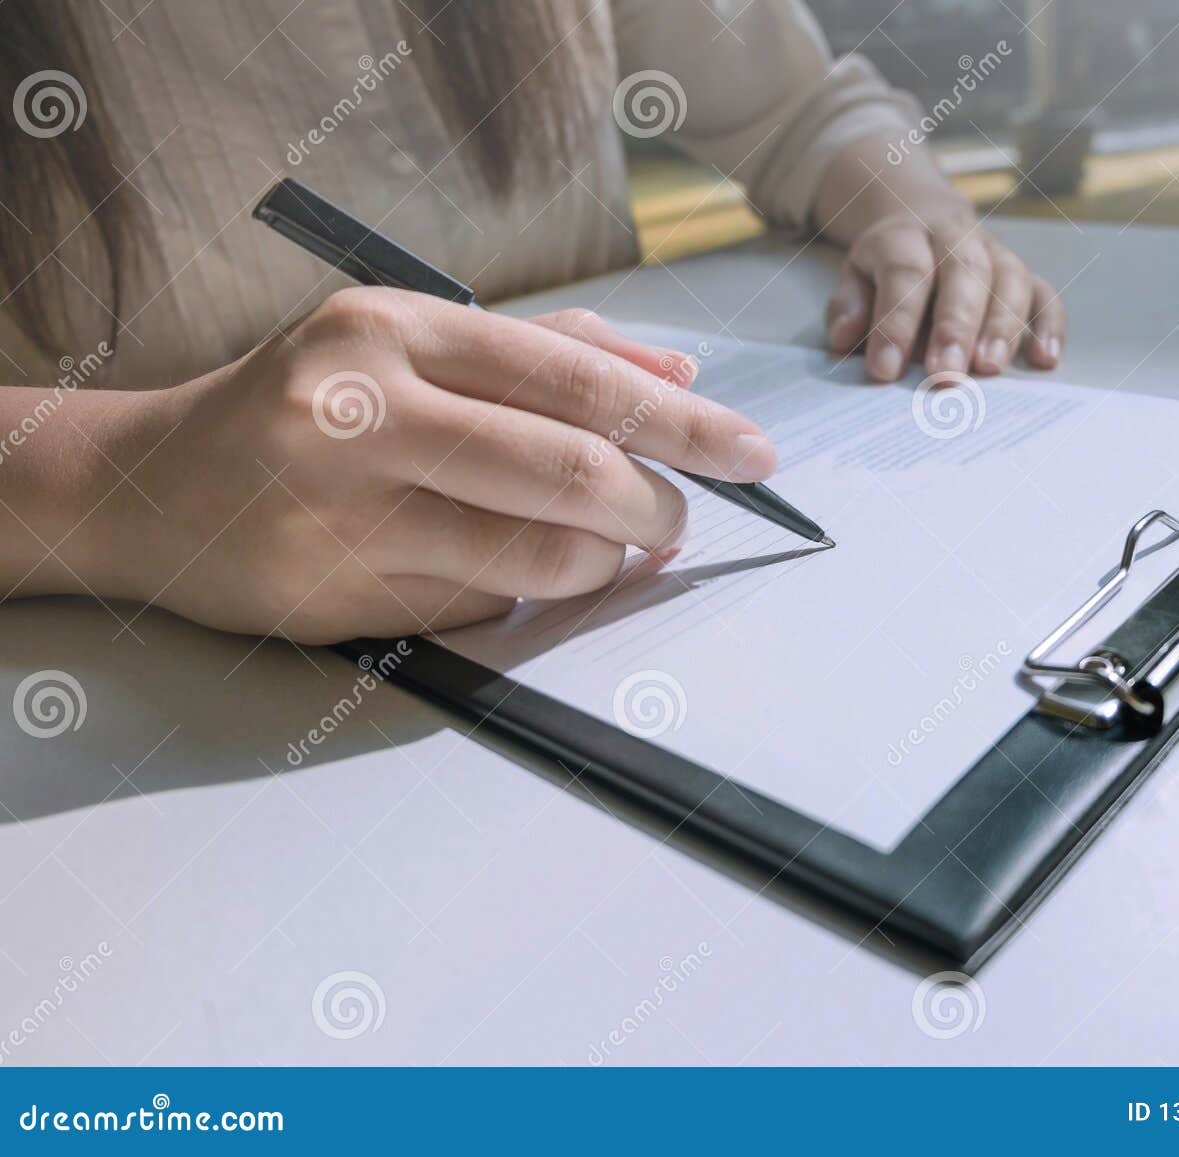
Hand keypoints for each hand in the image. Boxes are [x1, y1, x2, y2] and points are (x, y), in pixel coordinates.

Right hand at [101, 290, 775, 642]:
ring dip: (602, 564)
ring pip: (535, 558)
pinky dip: (521, 600)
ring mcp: (339, 512)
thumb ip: (549, 349)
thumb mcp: (415, 341)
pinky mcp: (329, 598)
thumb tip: (679, 369)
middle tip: (678, 517)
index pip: (576, 378)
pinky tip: (505, 574)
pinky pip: (478, 611)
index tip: (754, 453)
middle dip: (656, 504)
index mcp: (392, 330)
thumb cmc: (310, 403)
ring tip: (606, 549)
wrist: (153, 485)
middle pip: (569, 470)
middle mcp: (360, 411)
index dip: (684, 422)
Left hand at [824, 212, 1066, 382]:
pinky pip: (1045, 294)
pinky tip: (1045, 360)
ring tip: (989, 370)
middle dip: (955, 325)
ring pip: (1009, 280)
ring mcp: (994, 253)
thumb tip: (844, 338)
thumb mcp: (853, 276)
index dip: (894, 322)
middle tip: (946, 374)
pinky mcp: (1022, 273)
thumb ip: (849, 306)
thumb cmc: (886, 264)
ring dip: (1002, 326)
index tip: (885, 371)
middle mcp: (955, 238)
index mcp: (905, 236)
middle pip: (963, 272)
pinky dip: (1049, 326)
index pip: (903, 273)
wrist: (921, 215)